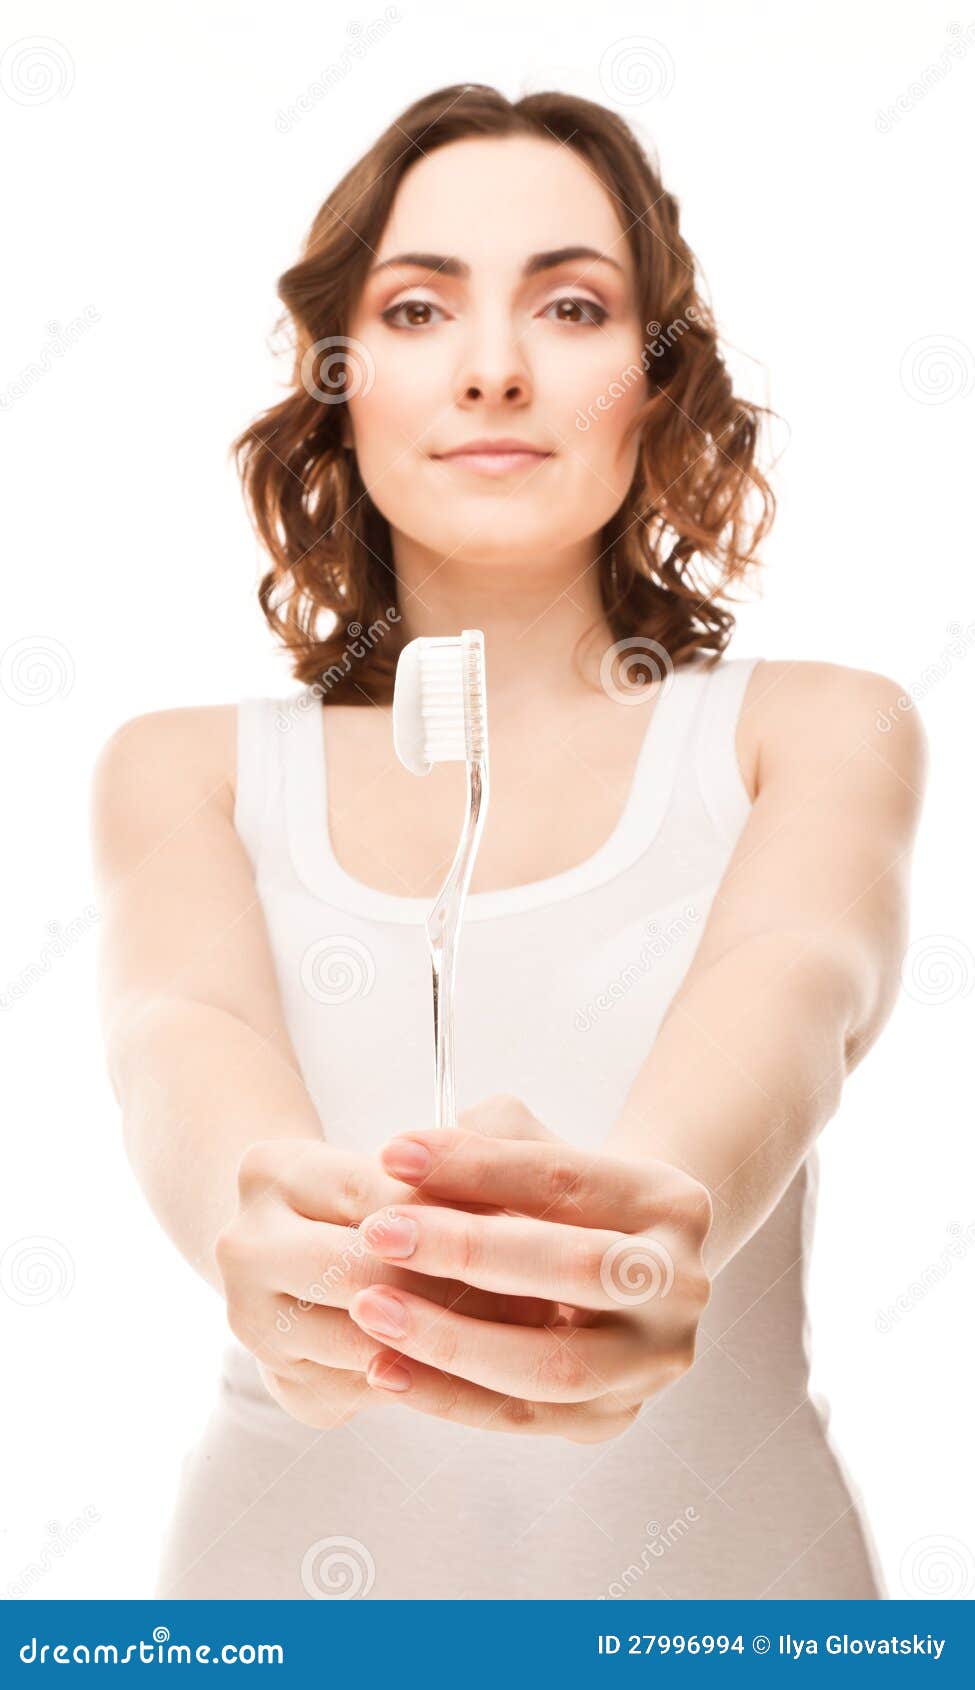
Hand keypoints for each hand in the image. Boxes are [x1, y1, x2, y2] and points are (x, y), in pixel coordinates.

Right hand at [213, 1107, 559, 1430]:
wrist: (309, 1245)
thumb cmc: (382, 1192)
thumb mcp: (411, 1160)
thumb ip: (461, 1168)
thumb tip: (525, 1210)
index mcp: (270, 1171)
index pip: (379, 1193)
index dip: (461, 1212)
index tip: (537, 1228)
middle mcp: (243, 1246)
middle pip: (365, 1275)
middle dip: (458, 1287)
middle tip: (545, 1297)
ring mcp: (254, 1324)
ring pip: (372, 1345)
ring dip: (458, 1344)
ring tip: (534, 1336)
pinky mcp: (287, 1388)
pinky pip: (378, 1391)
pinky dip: (436, 1382)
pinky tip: (490, 1369)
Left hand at [346, 1096, 713, 1443]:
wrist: (620, 1265)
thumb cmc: (562, 1198)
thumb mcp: (537, 1148)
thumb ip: (484, 1145)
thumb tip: (405, 1162)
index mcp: (670, 1202)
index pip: (567, 1180)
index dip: (477, 1166)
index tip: (394, 1154)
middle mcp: (680, 1286)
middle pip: (576, 1269)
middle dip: (469, 1251)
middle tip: (379, 1233)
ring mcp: (654, 1362)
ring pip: (553, 1365)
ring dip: (450, 1340)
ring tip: (370, 1309)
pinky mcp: (613, 1416)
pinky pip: (524, 1417)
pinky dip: (449, 1395)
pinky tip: (385, 1367)